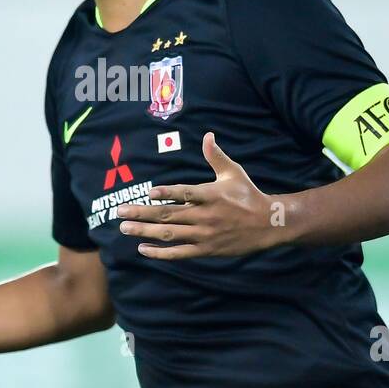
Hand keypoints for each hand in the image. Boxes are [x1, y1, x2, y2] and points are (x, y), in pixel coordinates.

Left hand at [116, 132, 281, 259]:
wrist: (268, 224)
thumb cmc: (248, 194)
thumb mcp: (233, 172)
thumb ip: (216, 156)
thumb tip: (207, 135)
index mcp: (211, 195)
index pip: (185, 193)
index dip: (167, 193)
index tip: (148, 193)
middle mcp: (205, 216)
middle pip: (169, 215)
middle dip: (141, 214)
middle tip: (120, 213)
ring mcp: (204, 234)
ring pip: (169, 234)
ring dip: (145, 232)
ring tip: (124, 228)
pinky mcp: (206, 249)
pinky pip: (179, 252)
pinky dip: (160, 252)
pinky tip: (143, 249)